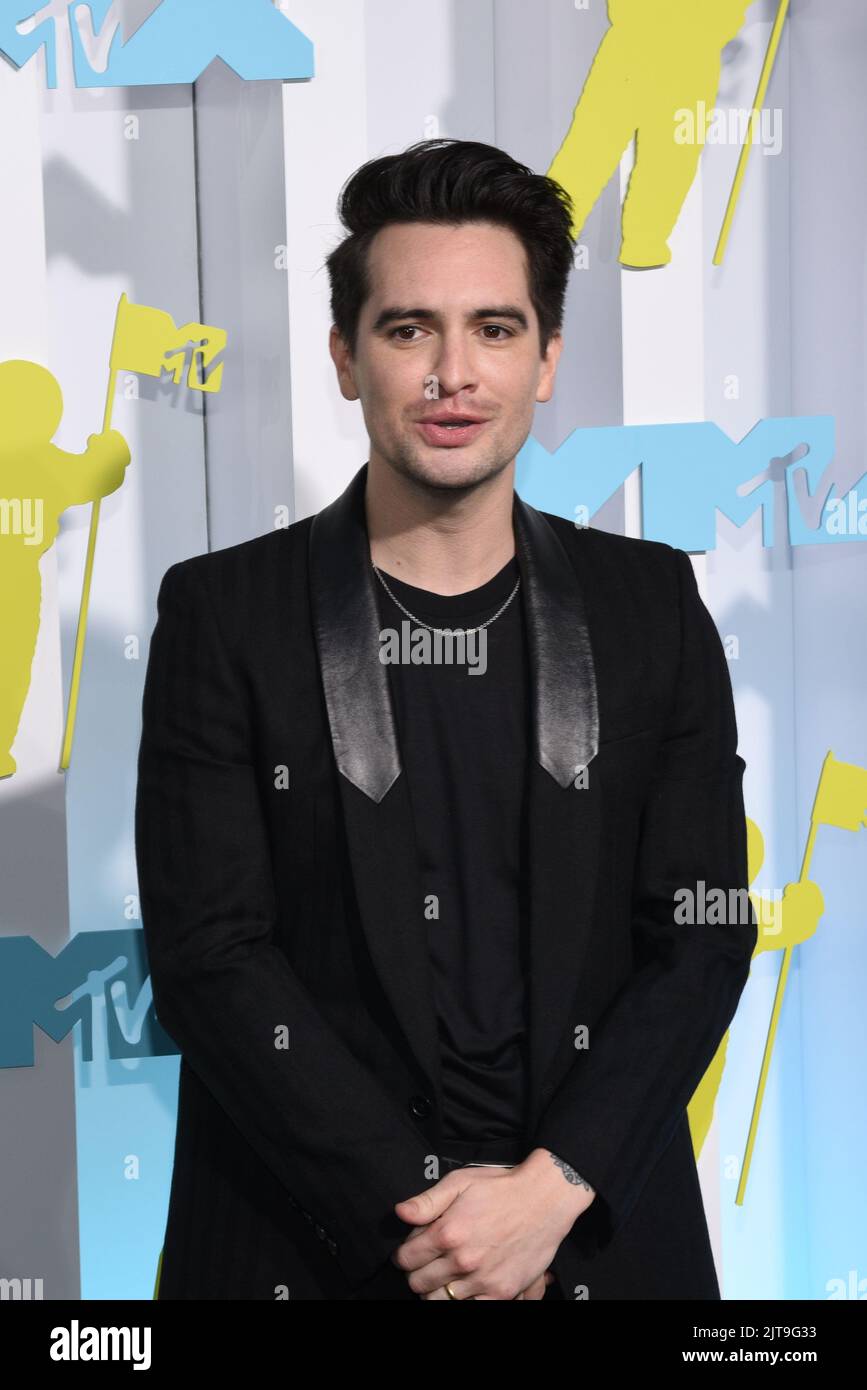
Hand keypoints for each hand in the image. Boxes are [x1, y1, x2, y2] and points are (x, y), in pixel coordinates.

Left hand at [391, 1149, 593, 1299]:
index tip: (409, 1252)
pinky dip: (462, 1300)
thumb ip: (427, 1201)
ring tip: (444, 1275)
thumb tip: (400, 1213)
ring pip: (439, 1301)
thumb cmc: (501, 1189)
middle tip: (426, 1264)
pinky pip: (469, 1309)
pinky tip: (464, 1286)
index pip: (406, 1258)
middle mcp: (462, 1261)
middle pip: (418, 1284)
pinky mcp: (501, 1293)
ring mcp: (482, 1281)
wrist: (543, 1200)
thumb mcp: (460, 1183)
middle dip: (417, 1274)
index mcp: (447, 1233)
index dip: (403, 1254)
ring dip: (436, 1290)